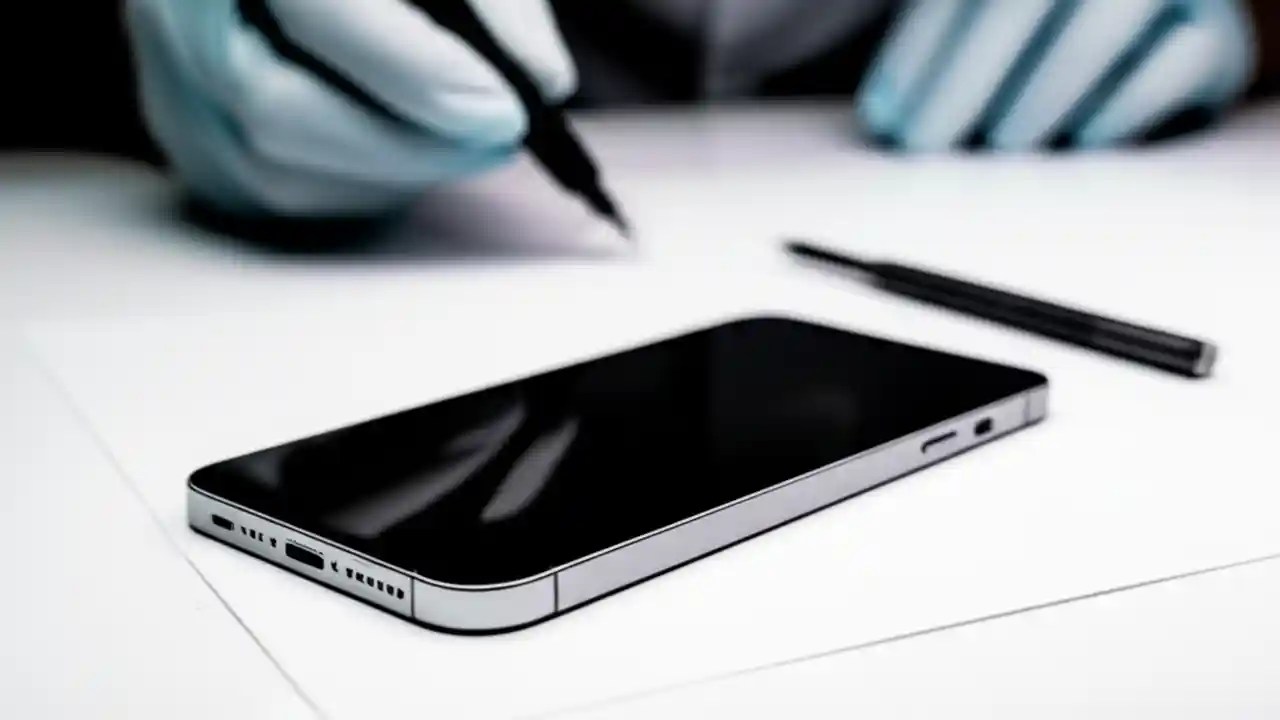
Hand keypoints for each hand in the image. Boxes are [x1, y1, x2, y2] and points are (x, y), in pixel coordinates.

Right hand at [126, 0, 576, 216]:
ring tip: (459, 140)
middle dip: (410, 142)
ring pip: (272, 168)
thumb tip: (539, 80)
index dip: (416, 73)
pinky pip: (269, 193)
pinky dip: (354, 186)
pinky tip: (401, 152)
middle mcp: (179, 9)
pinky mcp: (185, 132)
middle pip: (279, 109)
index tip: (503, 110)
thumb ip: (495, 2)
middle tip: (499, 135)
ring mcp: (168, 74)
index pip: (321, 11)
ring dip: (389, 172)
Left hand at [857, 0, 1257, 150]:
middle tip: (923, 142)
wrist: (1157, 26)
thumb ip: (935, 48)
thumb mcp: (983, 22)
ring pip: (1098, 24)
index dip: (915, 54)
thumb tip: (885, 118)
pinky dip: (1120, 105)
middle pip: (1015, 2)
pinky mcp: (1214, 32)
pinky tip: (1079, 137)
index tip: (887, 117)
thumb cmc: (1046, 32)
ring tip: (1001, 140)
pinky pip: (1174, 61)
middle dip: (959, 81)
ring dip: (1037, 95)